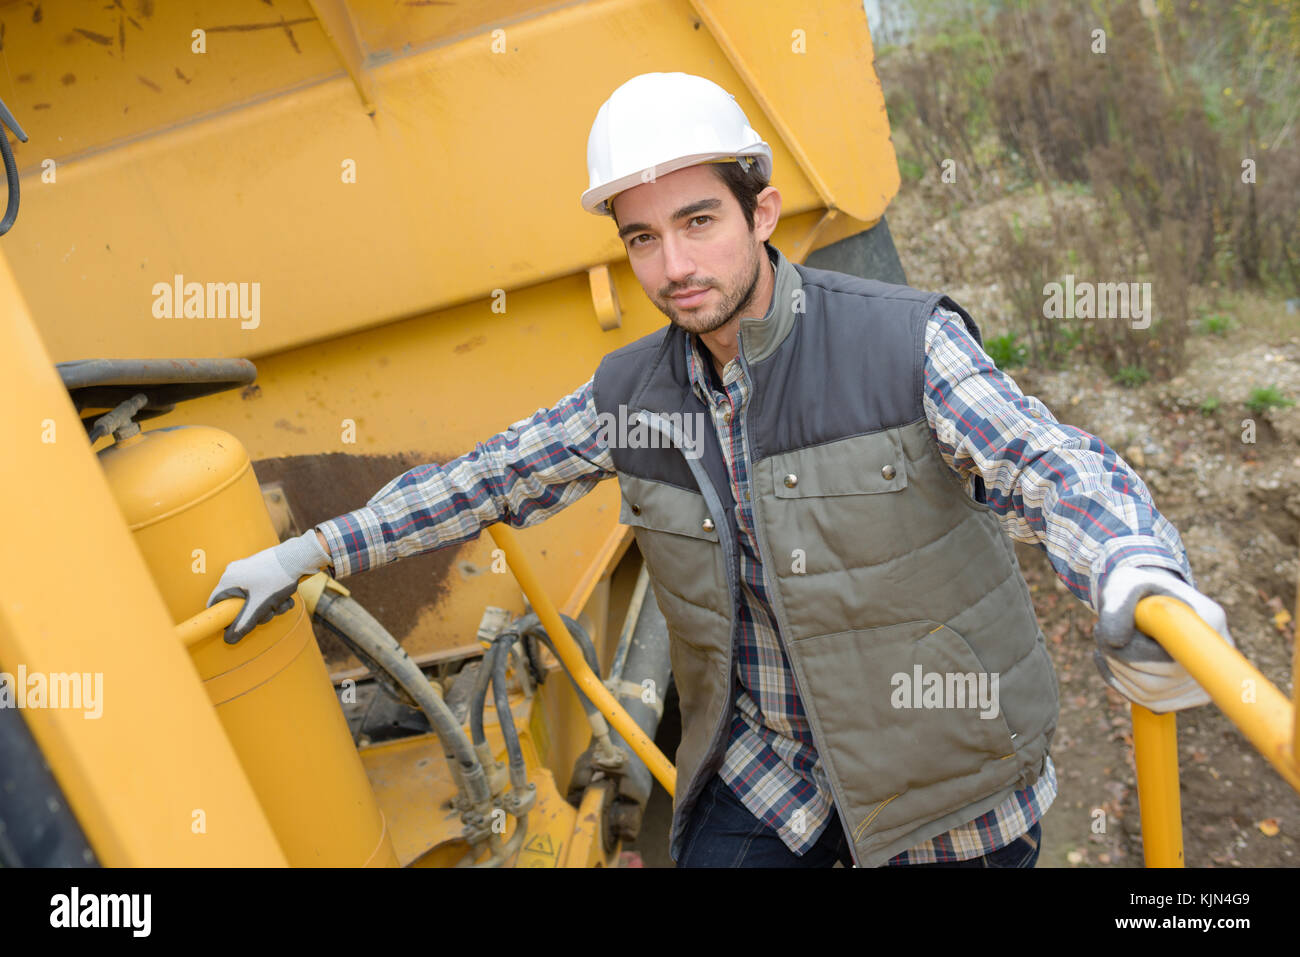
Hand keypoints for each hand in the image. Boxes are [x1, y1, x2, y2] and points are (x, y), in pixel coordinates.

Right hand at [206, 529, 332, 643]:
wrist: (300, 556)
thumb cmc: (278, 579)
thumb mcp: (259, 607)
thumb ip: (243, 624)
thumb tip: (228, 640)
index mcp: (228, 580)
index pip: (216, 605)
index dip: (226, 618)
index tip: (241, 623)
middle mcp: (234, 573)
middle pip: (238, 604)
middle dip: (257, 612)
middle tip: (271, 611)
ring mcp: (247, 570)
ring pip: (253, 598)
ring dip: (270, 606)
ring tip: (283, 602)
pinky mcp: (260, 569)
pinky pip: (262, 590)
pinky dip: (273, 597)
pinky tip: (286, 597)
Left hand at [1093, 565, 1234, 712]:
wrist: (1151, 603)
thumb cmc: (1139, 591)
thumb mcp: (1124, 585)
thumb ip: (1118, 607)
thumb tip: (1114, 642)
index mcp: (1209, 620)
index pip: (1174, 654)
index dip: (1135, 653)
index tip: (1105, 635)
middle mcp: (1219, 657)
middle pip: (1157, 677)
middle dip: (1116, 655)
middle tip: (1099, 630)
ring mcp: (1206, 682)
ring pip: (1148, 692)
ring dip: (1115, 667)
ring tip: (1106, 640)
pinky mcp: (1186, 699)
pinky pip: (1145, 700)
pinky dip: (1118, 681)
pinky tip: (1111, 659)